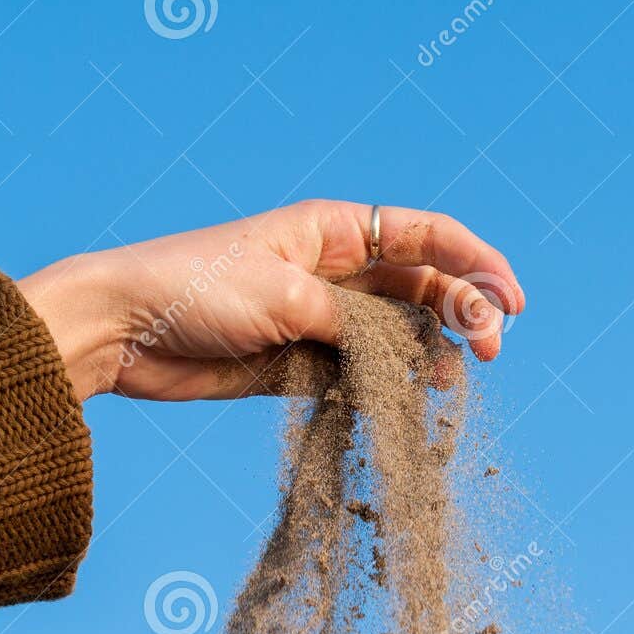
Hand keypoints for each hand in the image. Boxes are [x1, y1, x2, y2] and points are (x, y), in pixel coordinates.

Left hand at [16, 199, 525, 400]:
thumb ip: (349, 320)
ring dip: (428, 354)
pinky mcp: (296, 364)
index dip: (475, 262)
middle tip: (488, 352)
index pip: (423, 236)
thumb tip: (405, 348)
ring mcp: (316, 319)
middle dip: (461, 313)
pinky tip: (409, 403)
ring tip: (451, 382)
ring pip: (394, 335)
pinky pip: (357, 375)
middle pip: (418, 288)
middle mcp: (331, 271)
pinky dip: (386, 388)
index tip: (511, 300)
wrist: (121, 331)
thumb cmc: (193, 289)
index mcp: (330, 230)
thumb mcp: (282, 295)